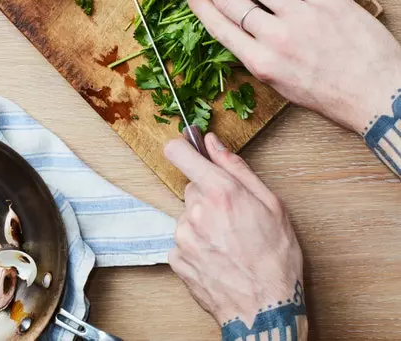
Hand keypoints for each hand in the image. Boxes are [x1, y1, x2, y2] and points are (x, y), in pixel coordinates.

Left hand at [165, 133, 304, 330]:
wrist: (265, 310)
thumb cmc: (276, 260)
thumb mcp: (272, 205)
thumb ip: (237, 168)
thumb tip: (213, 143)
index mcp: (220, 193)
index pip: (178, 153)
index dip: (182, 148)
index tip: (188, 151)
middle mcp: (195, 211)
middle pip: (192, 189)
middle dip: (208, 197)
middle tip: (233, 217)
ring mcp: (183, 236)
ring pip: (188, 216)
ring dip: (203, 224)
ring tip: (229, 243)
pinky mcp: (176, 258)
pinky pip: (183, 241)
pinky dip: (197, 246)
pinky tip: (219, 257)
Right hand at [183, 0, 400, 132]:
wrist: (378, 92)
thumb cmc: (332, 96)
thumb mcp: (282, 85)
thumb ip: (259, 57)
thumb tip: (244, 33)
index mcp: (260, 62)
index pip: (217, 25)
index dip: (199, 3)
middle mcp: (275, 37)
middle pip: (231, 0)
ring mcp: (301, 15)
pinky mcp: (326, 0)